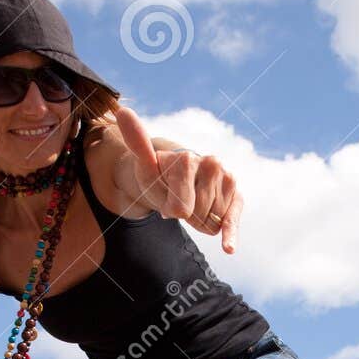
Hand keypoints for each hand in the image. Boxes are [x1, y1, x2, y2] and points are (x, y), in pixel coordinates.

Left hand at [115, 104, 242, 253]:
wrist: (175, 176)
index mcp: (187, 158)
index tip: (165, 195)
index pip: (180, 209)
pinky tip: (228, 249)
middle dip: (184, 214)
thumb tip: (122, 110)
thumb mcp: (142, 164)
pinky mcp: (236, 194)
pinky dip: (230, 235)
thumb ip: (137, 141)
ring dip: (197, 219)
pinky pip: (233, 219)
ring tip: (191, 201)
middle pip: (196, 215)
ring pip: (211, 221)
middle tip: (177, 198)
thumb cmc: (157, 174)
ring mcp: (226, 178)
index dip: (169, 209)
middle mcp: (211, 163)